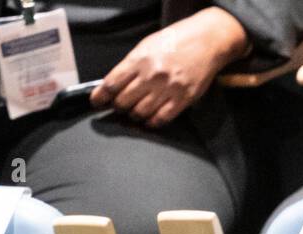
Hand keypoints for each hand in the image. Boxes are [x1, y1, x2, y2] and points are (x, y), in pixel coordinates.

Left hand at [90, 7, 249, 127]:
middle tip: (119, 107)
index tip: (97, 102)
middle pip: (124, 101)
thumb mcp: (146, 46)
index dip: (101, 97)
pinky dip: (152, 123)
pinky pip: (162, 118)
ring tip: (134, 113)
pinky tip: (149, 121)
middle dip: (118, 107)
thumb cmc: (175, 42)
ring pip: (141, 112)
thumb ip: (131, 65)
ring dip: (134, 116)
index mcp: (139, 60)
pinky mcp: (183, 99)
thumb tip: (116, 84)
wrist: (205, 42)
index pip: (112, 83)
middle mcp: (152, 75)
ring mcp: (168, 88)